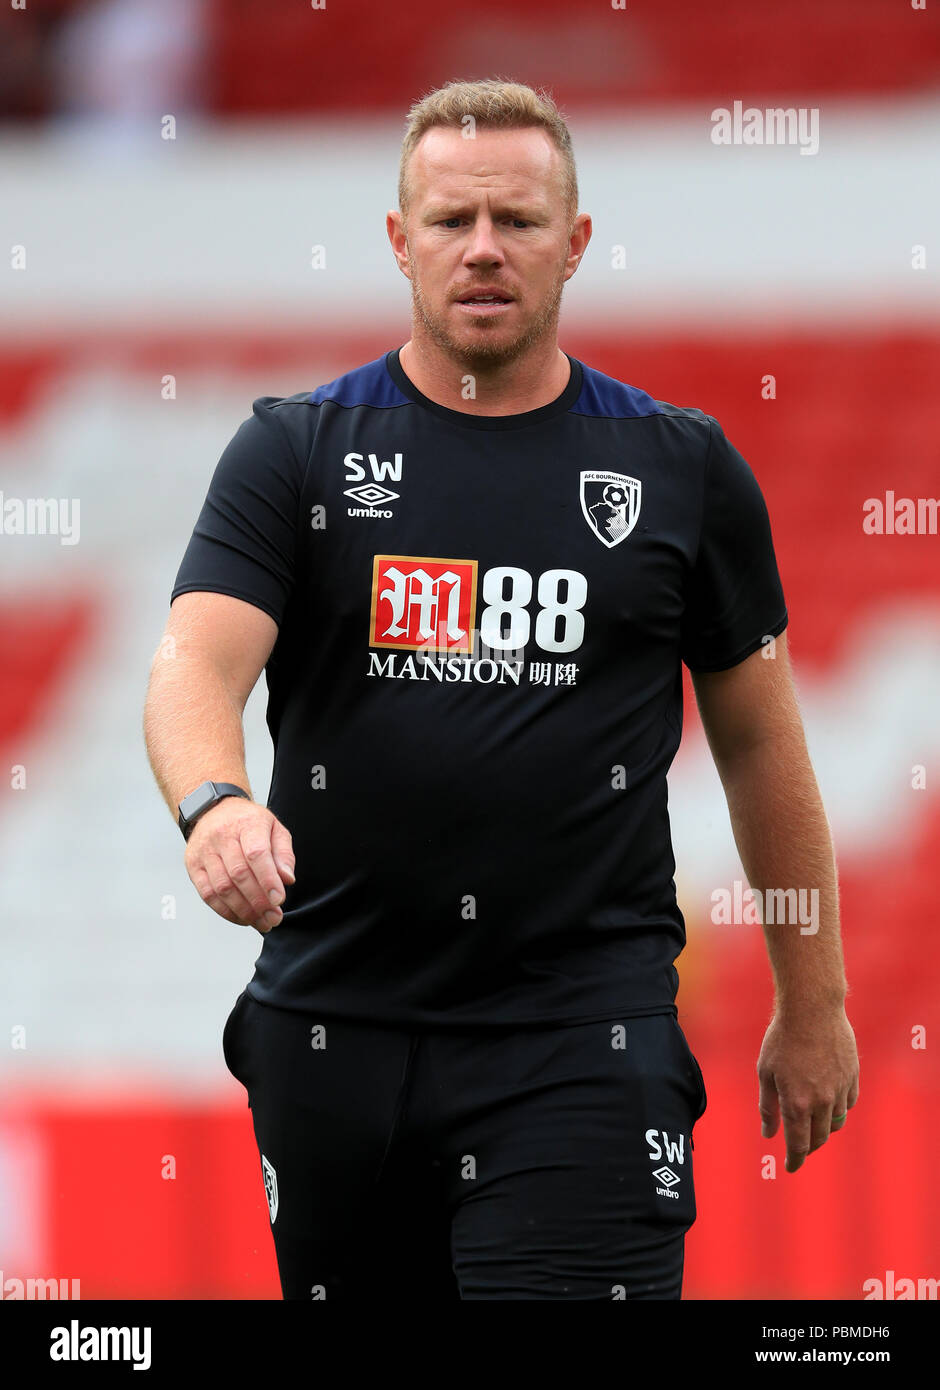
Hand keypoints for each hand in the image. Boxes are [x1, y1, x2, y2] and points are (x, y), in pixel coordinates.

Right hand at [184, 798, 295, 933]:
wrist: (214, 810)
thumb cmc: (248, 823)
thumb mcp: (274, 829)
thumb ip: (283, 854)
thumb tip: (287, 879)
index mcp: (247, 823)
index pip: (256, 854)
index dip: (268, 880)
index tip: (279, 899)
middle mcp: (222, 835)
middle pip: (239, 874)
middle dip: (258, 902)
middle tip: (273, 918)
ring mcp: (204, 851)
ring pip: (222, 887)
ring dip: (243, 910)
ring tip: (261, 922)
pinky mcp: (193, 865)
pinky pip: (207, 894)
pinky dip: (225, 911)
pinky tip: (242, 918)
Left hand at [757, 1007, 858, 1172]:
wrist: (812, 1008)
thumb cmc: (781, 1038)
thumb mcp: (765, 1071)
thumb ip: (767, 1106)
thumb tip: (768, 1134)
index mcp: (797, 1103)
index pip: (798, 1144)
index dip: (794, 1159)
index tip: (789, 1167)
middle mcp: (822, 1101)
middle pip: (819, 1138)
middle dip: (808, 1148)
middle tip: (798, 1147)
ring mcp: (840, 1089)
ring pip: (836, 1123)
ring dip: (824, 1130)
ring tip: (812, 1126)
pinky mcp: (853, 1076)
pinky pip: (848, 1103)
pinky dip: (838, 1109)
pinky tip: (829, 1104)